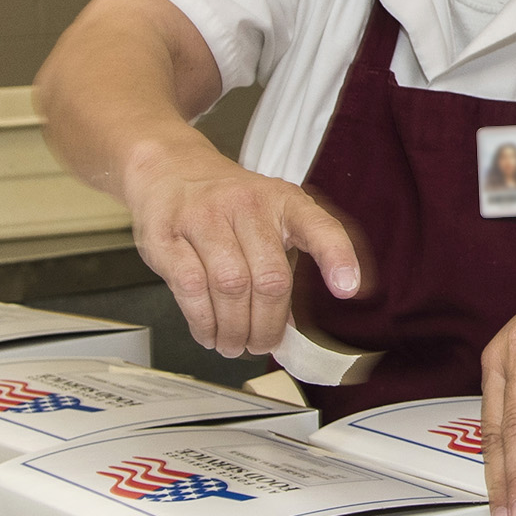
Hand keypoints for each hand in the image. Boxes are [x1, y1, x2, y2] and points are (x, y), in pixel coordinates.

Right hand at [120, 134, 359, 359]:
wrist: (168, 170)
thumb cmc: (227, 204)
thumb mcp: (269, 218)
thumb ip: (285, 264)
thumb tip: (288, 325)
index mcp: (282, 200)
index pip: (318, 226)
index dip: (337, 257)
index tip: (348, 289)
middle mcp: (246, 204)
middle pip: (269, 277)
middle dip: (268, 324)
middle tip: (262, 345)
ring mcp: (204, 217)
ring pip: (230, 286)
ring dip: (235, 328)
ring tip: (235, 345)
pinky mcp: (167, 235)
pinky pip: (191, 288)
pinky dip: (204, 321)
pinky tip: (209, 333)